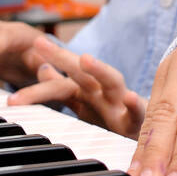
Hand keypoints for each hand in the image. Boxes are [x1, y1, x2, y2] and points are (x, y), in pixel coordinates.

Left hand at [9, 38, 145, 137]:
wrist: (144, 132)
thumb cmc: (110, 117)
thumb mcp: (83, 102)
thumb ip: (62, 87)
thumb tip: (41, 69)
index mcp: (86, 89)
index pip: (63, 73)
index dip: (47, 62)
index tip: (32, 44)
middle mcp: (101, 91)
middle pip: (80, 71)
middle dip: (61, 56)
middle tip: (39, 43)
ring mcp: (119, 103)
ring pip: (111, 81)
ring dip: (99, 69)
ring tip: (86, 59)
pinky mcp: (135, 120)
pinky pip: (136, 112)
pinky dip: (135, 105)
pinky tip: (131, 98)